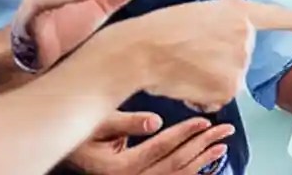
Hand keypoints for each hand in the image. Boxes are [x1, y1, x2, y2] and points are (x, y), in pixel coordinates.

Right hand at [65, 111, 234, 173]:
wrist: (65, 150)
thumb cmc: (79, 133)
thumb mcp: (98, 122)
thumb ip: (127, 123)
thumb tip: (156, 121)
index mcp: (120, 168)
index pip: (161, 147)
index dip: (185, 133)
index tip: (206, 122)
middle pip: (175, 163)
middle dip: (203, 146)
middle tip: (226, 131)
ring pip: (176, 174)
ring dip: (202, 160)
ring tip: (222, 147)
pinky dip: (191, 171)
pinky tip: (206, 164)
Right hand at [112, 0, 291, 112]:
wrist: (142, 49)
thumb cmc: (161, 30)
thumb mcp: (198, 14)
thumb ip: (223, 26)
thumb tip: (228, 44)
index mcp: (236, 11)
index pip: (280, 17)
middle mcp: (243, 35)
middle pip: (241, 59)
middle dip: (218, 62)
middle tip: (191, 52)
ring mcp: (239, 61)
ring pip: (230, 81)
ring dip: (209, 80)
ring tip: (185, 64)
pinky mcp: (229, 86)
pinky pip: (219, 98)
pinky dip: (202, 95)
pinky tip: (186, 79)